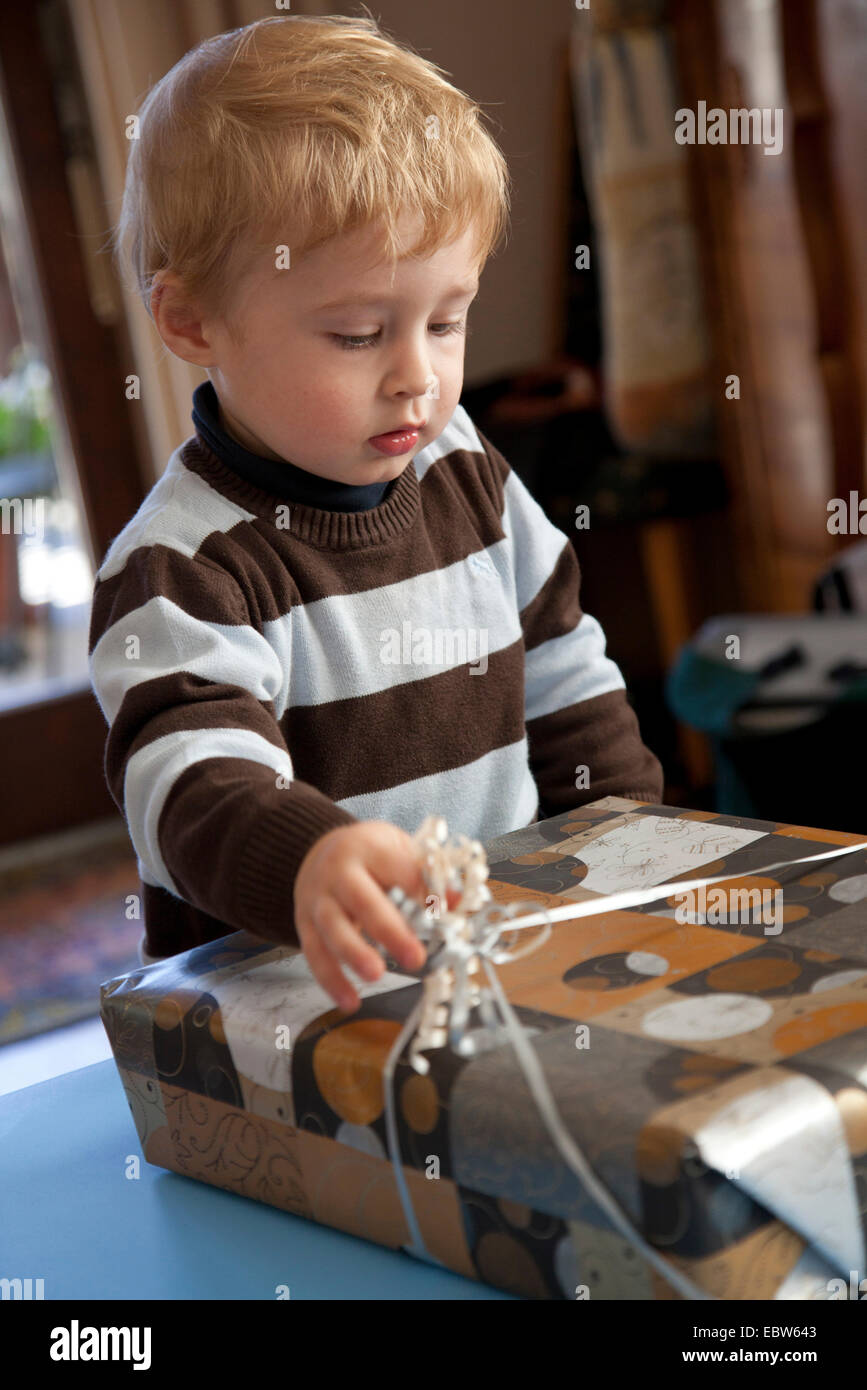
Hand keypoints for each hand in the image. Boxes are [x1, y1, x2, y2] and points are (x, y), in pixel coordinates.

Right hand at [294, 820, 428, 1013]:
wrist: (317, 851)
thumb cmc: (370, 856)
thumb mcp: (398, 851)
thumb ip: (425, 877)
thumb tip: (458, 903)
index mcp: (369, 849)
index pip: (396, 869)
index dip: (420, 890)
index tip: (445, 911)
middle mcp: (338, 872)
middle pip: (362, 900)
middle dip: (389, 930)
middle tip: (416, 958)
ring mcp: (318, 898)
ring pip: (333, 928)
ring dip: (354, 953)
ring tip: (376, 975)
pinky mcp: (304, 923)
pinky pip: (315, 954)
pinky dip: (331, 980)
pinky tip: (350, 1001)